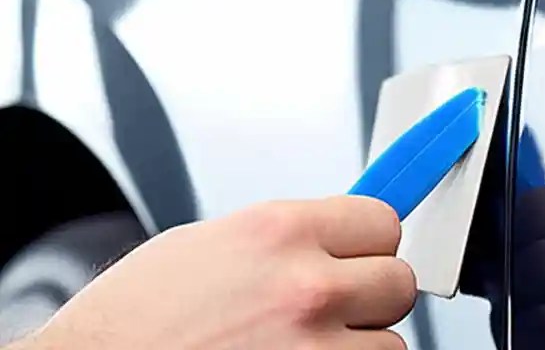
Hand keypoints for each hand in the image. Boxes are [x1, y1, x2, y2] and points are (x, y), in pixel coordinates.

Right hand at [24, 196, 416, 349]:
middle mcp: (306, 287)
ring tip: (297, 345)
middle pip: (398, 281)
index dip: (368, 241)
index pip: (383, 220)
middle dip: (368, 294)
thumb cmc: (133, 321)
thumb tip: (340, 236)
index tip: (359, 252)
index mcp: (280, 233)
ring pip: (390, 342)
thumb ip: (285, 237)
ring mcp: (313, 349)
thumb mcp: (208, 245)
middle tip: (329, 306)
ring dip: (356, 346)